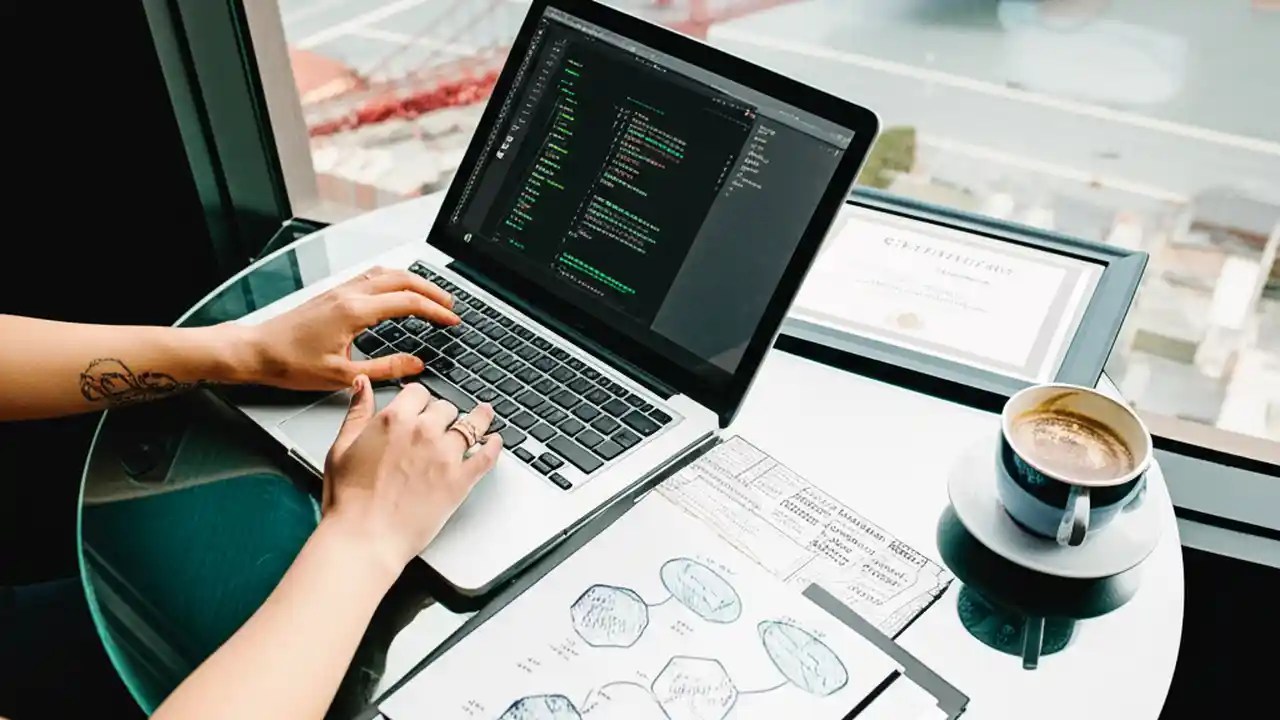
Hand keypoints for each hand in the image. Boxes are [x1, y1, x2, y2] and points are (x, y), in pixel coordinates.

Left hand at [241, 266, 458, 389]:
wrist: (257, 351)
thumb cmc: (290, 363)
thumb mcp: (343, 376)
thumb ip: (385, 369)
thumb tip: (415, 365)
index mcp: (355, 311)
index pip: (408, 302)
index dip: (435, 310)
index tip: (451, 320)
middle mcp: (349, 294)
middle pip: (402, 279)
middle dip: (432, 290)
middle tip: (450, 306)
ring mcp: (340, 290)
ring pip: (387, 273)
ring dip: (414, 281)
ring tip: (431, 295)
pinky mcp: (334, 293)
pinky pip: (371, 277)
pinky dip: (394, 280)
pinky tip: (398, 291)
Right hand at [320, 376, 502, 575]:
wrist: (365, 537)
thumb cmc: (349, 500)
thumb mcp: (342, 447)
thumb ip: (357, 412)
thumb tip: (362, 385)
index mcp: (393, 420)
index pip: (418, 393)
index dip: (420, 400)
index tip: (422, 406)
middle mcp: (423, 432)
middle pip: (445, 408)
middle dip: (443, 414)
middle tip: (442, 423)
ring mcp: (445, 455)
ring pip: (471, 425)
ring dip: (478, 419)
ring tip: (484, 416)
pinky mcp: (461, 480)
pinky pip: (486, 456)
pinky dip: (494, 446)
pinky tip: (496, 442)